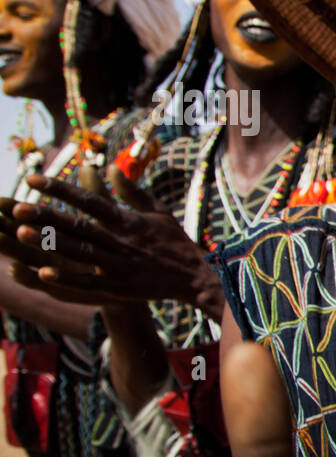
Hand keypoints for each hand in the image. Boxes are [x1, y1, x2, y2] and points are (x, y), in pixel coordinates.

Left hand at [0, 166, 223, 318]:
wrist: (196, 277)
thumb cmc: (175, 242)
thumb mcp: (158, 212)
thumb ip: (132, 191)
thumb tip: (110, 168)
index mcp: (127, 220)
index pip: (89, 200)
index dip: (61, 189)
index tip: (33, 179)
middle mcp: (120, 240)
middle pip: (78, 225)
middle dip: (47, 216)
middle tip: (18, 207)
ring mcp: (119, 265)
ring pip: (79, 251)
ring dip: (50, 242)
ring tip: (22, 232)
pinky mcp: (120, 287)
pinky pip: (89, 282)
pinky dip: (67, 277)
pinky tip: (42, 272)